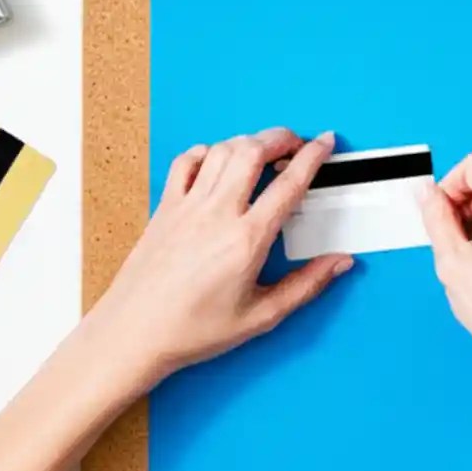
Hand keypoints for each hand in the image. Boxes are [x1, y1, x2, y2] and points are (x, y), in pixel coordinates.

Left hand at [88, 128, 352, 386]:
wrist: (134, 333)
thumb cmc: (192, 330)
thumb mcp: (261, 316)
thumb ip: (306, 285)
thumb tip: (337, 264)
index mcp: (246, 240)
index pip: (289, 183)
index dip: (313, 156)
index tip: (324, 144)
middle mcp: (216, 214)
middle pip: (254, 150)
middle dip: (281, 137)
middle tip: (295, 142)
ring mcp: (187, 206)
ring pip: (222, 149)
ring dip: (248, 141)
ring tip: (263, 149)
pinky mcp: (165, 208)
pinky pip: (185, 162)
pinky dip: (206, 152)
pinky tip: (216, 161)